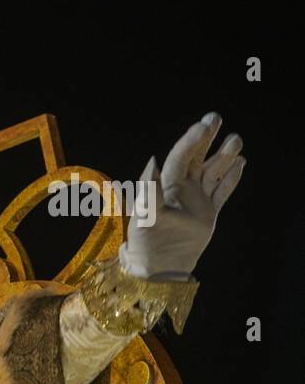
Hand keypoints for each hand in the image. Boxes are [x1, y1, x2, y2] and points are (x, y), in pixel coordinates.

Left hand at [119, 112, 244, 279]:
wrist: (157, 266)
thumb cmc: (145, 240)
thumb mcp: (143, 215)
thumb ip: (149, 189)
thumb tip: (152, 161)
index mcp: (166, 186)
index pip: (179, 158)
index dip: (190, 141)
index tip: (202, 126)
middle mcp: (182, 189)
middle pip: (196, 159)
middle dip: (206, 139)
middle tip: (215, 117)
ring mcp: (196, 201)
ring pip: (213, 173)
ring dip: (224, 156)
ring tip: (235, 140)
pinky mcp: (208, 214)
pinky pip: (221, 192)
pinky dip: (231, 179)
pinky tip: (240, 164)